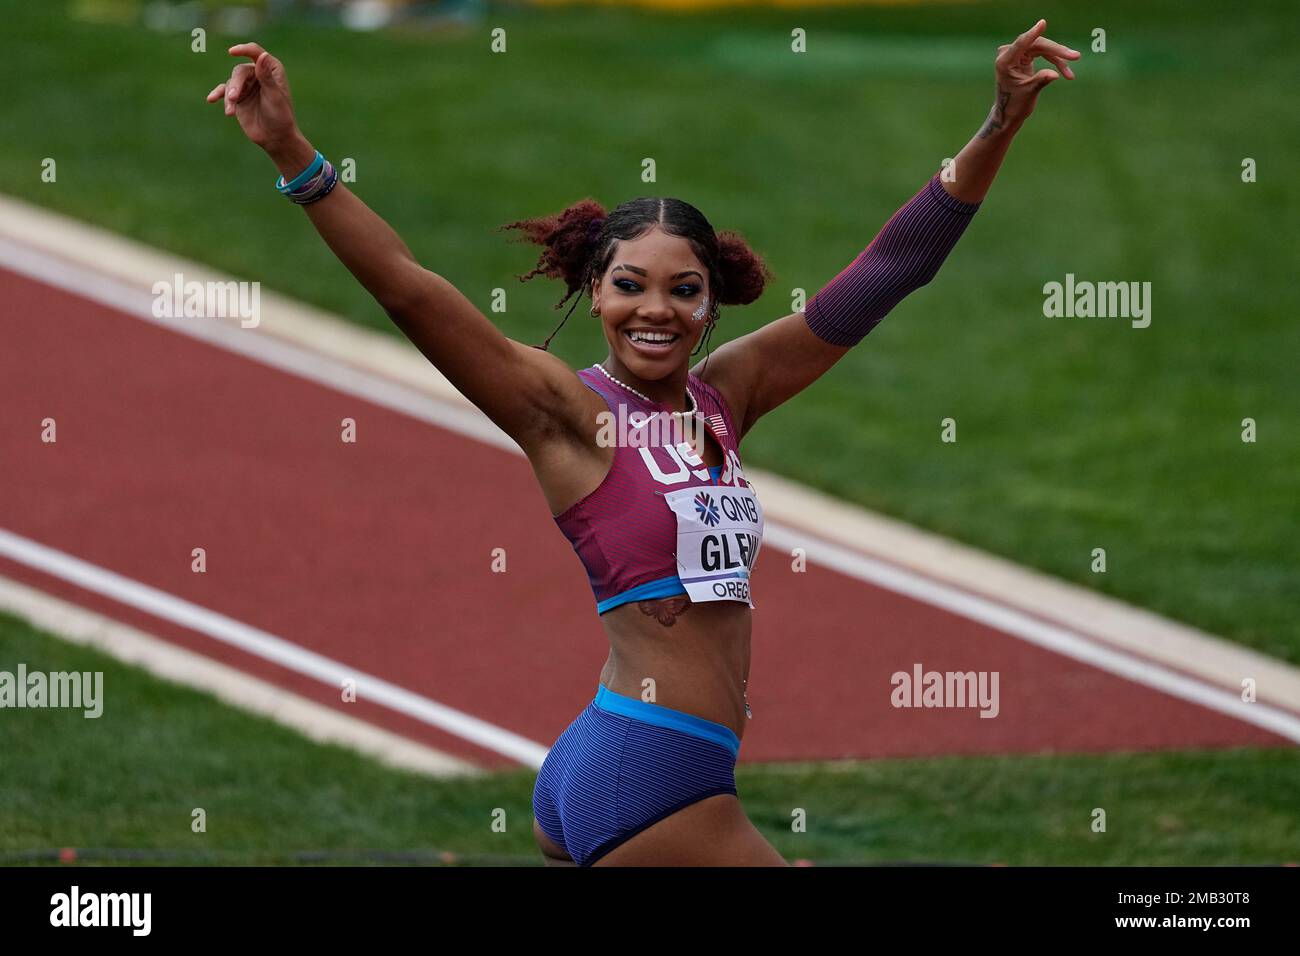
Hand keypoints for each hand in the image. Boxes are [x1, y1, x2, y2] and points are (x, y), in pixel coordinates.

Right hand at [205, 42, 300, 153]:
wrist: (276, 138)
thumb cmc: (281, 117)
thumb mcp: (274, 96)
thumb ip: (267, 76)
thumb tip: (263, 54)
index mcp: (271, 69)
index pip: (255, 53)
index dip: (243, 50)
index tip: (232, 52)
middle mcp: (258, 74)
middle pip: (240, 71)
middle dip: (236, 84)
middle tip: (234, 98)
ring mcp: (246, 85)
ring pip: (231, 83)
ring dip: (229, 96)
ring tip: (230, 111)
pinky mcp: (237, 97)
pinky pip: (223, 91)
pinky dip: (218, 95)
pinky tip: (211, 99)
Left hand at [983, 19, 1078, 135]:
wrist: (1008, 113)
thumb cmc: (1015, 105)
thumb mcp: (1028, 93)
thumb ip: (1040, 81)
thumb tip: (1055, 74)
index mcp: (1005, 61)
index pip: (1022, 43)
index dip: (1034, 33)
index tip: (1043, 23)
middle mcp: (1009, 54)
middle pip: (1037, 44)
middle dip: (1057, 51)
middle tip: (1076, 56)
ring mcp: (1017, 54)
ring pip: (1043, 49)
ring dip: (1059, 58)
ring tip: (1071, 72)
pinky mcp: (1024, 56)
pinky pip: (1043, 54)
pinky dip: (1055, 61)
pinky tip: (1066, 73)